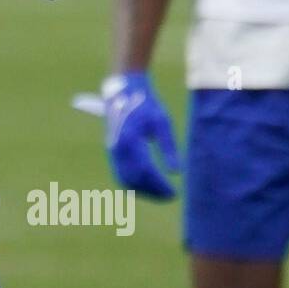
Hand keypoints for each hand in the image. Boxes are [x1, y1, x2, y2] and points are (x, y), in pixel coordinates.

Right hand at [102, 72, 179, 198]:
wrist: (123, 91)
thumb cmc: (146, 104)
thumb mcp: (162, 122)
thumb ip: (168, 147)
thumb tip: (176, 172)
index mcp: (130, 140)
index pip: (145, 170)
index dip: (160, 185)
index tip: (175, 192)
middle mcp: (117, 148)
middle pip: (134, 179)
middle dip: (152, 192)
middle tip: (170, 196)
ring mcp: (112, 151)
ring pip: (125, 180)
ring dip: (143, 190)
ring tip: (161, 194)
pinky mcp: (112, 152)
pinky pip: (121, 174)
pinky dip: (134, 184)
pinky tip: (149, 186)